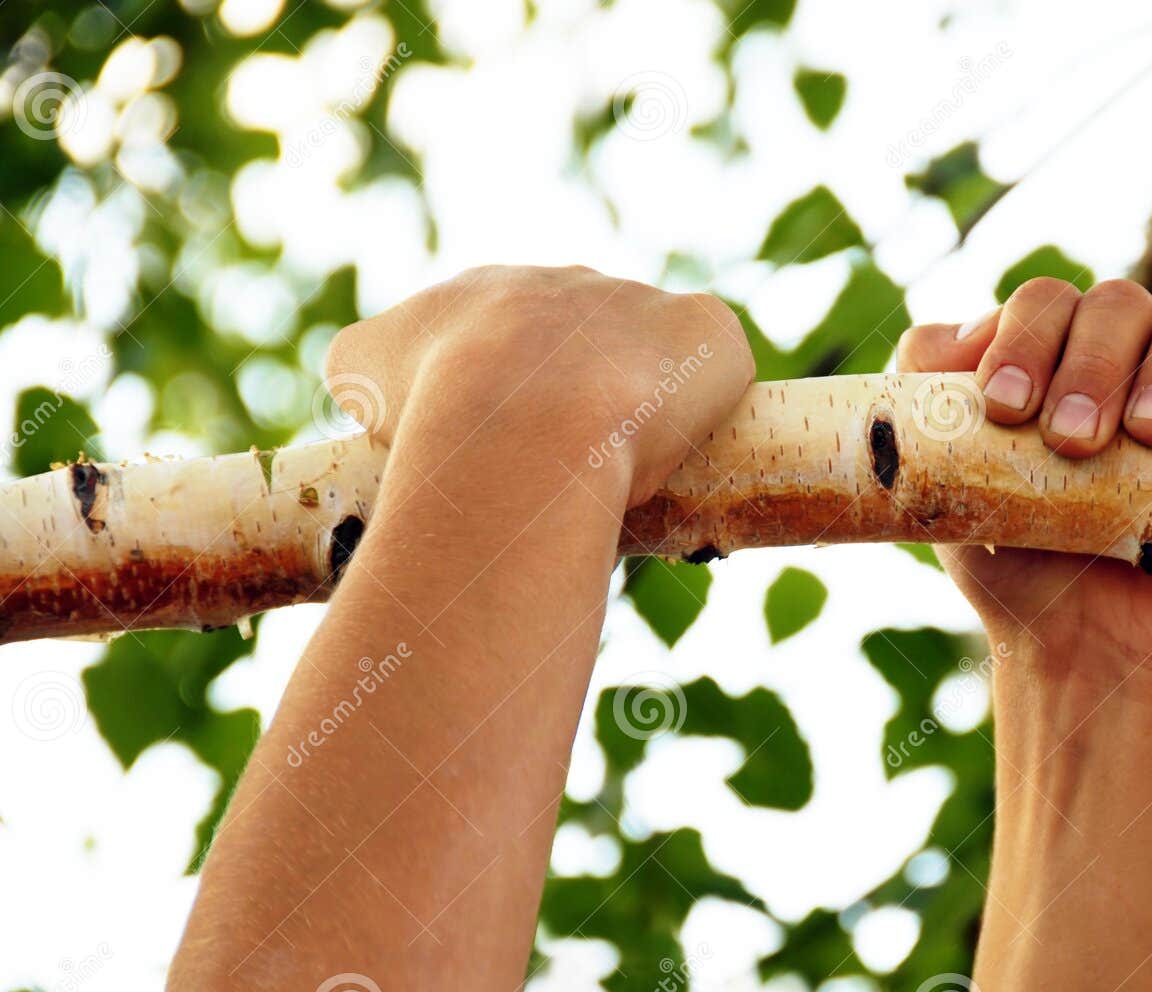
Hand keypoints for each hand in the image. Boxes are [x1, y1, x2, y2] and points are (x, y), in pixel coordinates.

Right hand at [323, 265, 754, 511]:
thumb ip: (370, 374)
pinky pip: (718, 364)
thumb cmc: (433, 409)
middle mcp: (568, 284)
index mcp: (487, 293)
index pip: (501, 342)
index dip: (505, 401)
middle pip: (582, 346)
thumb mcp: (359, 380)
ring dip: (644, 407)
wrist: (520, 418)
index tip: (506, 451)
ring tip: (624, 474)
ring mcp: (643, 306)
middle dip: (576, 403)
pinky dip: (706, 405)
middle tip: (566, 471)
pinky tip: (685, 450)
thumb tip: (381, 407)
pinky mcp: (710, 334)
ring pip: (653, 356)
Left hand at [897, 278, 1151, 692]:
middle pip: (1118, 303)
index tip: (1005, 409)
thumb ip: (928, 400)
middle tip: (1072, 442)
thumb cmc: (1020, 567)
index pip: (1045, 303)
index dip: (1023, 339)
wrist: (1092, 655)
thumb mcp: (948, 484)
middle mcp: (1130, 357)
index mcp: (1055, 357)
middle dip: (1089, 362)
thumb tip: (955, 335)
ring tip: (1149, 435)